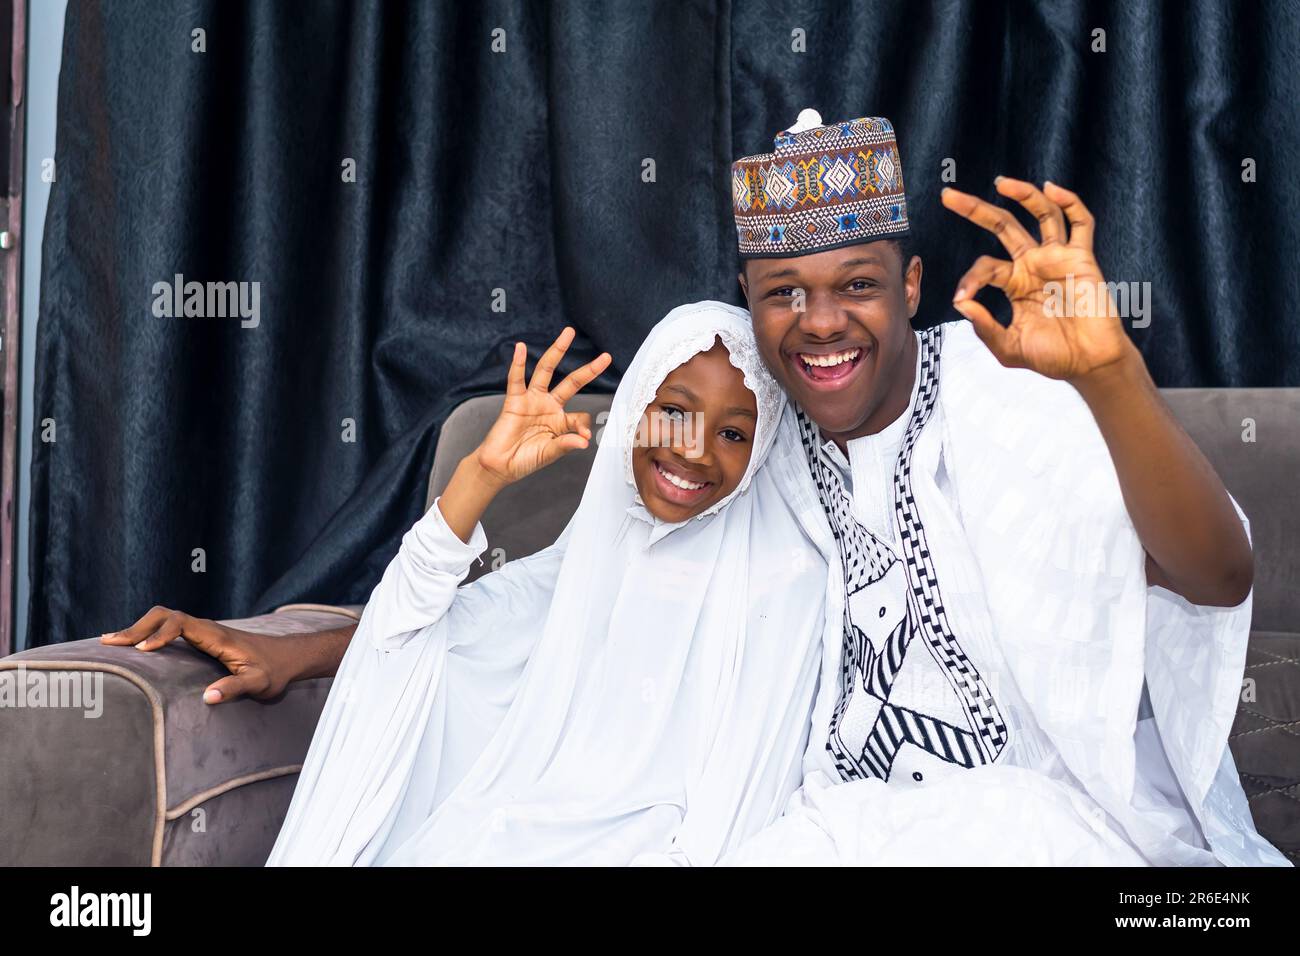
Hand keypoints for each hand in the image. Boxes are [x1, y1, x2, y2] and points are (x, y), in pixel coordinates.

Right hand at [100, 606, 287, 703]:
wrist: (287, 657)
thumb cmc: (274, 671)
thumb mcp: (259, 683)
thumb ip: (236, 688)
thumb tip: (208, 697)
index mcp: (217, 636)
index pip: (181, 624)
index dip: (160, 634)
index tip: (142, 651)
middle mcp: (206, 628)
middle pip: (165, 615)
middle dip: (137, 627)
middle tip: (109, 644)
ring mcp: (202, 631)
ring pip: (164, 619)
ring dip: (138, 629)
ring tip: (109, 642)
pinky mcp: (201, 637)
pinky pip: (169, 628)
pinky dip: (147, 633)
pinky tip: (131, 645)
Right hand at [474, 327, 611, 487]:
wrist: (500, 466)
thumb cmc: (525, 460)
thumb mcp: (550, 453)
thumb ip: (565, 444)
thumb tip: (584, 441)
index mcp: (561, 420)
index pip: (580, 415)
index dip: (584, 426)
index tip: (583, 436)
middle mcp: (549, 406)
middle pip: (571, 382)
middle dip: (588, 369)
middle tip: (606, 357)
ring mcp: (532, 400)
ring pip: (546, 370)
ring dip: (557, 351)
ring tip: (567, 333)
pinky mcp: (514, 401)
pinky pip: (516, 379)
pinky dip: (518, 364)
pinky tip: (521, 348)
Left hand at [941, 178, 1136, 382]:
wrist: (1089, 364)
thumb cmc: (1052, 357)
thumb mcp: (1008, 348)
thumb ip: (985, 328)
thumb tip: (961, 304)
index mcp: (1014, 283)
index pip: (986, 266)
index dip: (971, 277)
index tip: (962, 296)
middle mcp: (1033, 264)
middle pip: (1003, 225)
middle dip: (975, 209)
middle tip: (948, 196)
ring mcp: (1058, 258)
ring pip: (1041, 215)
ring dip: (1023, 195)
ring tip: (1001, 182)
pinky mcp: (1083, 258)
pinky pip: (1080, 223)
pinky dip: (1069, 202)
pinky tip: (1052, 189)